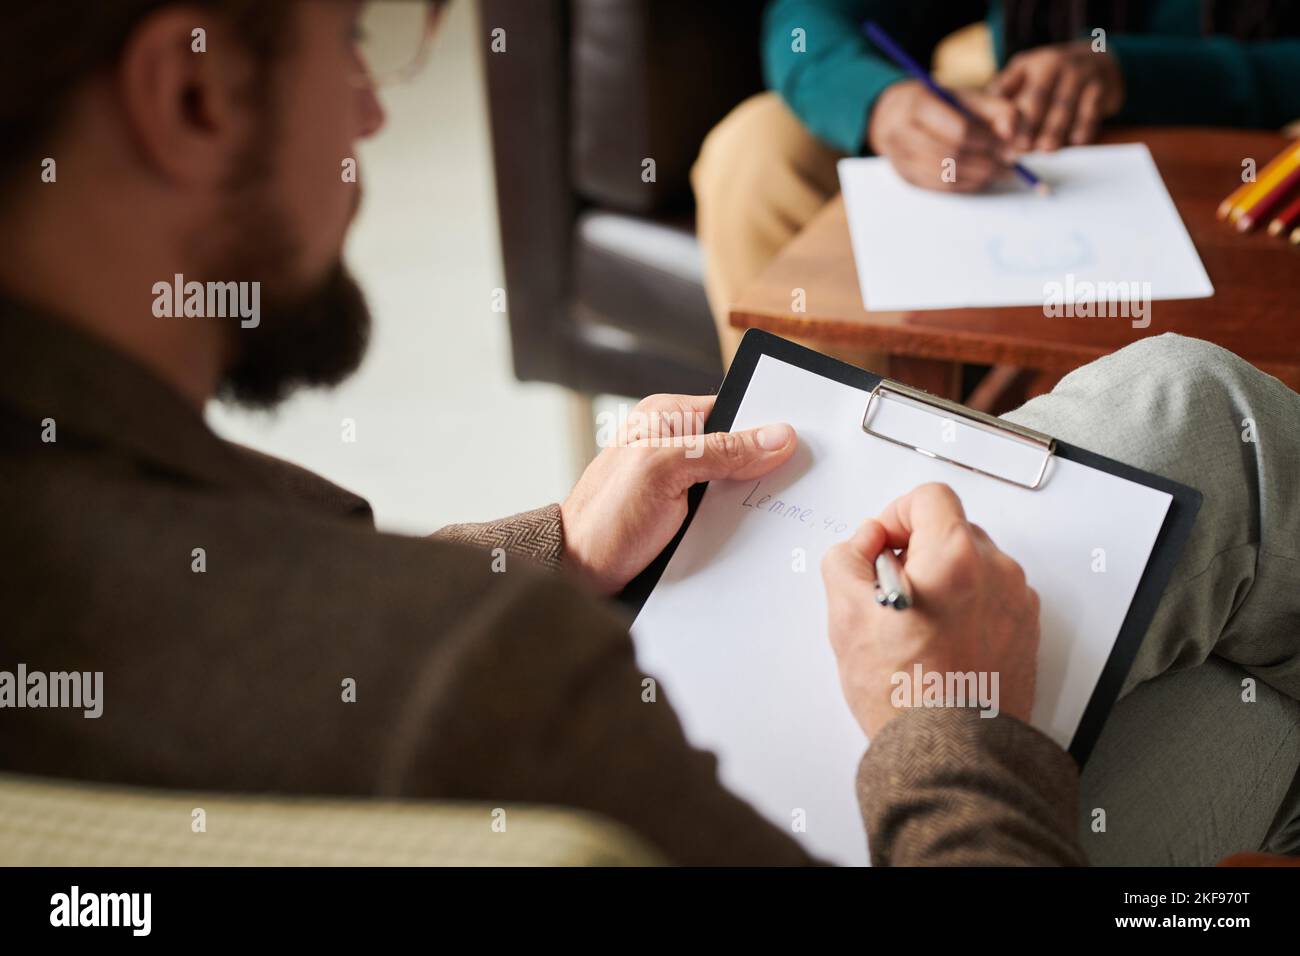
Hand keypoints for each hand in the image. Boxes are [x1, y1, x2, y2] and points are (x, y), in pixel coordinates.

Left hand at [561, 394, 796, 595]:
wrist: (578, 576)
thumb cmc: (604, 518)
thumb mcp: (663, 471)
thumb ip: (720, 451)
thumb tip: (777, 436)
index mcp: (667, 416)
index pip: (736, 408)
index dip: (769, 424)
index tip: (804, 442)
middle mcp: (675, 444)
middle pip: (741, 448)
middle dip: (765, 466)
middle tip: (798, 484)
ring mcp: (680, 481)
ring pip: (736, 484)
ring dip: (753, 501)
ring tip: (779, 513)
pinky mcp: (684, 515)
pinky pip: (725, 512)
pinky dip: (740, 524)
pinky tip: (756, 535)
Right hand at [820, 483, 1039, 737]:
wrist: (951, 753)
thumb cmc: (906, 693)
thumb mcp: (846, 614)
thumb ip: (847, 557)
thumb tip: (864, 545)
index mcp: (956, 556)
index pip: (929, 497)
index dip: (895, 515)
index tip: (881, 546)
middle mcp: (997, 572)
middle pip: (952, 530)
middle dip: (917, 552)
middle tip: (889, 593)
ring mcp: (1017, 603)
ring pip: (972, 567)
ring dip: (943, 582)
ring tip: (914, 628)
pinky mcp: (1026, 633)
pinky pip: (992, 599)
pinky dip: (967, 610)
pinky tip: (940, 645)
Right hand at [867, 79, 1022, 191]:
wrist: (895, 113)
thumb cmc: (939, 104)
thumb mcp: (969, 97)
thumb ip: (1000, 112)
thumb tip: (1018, 141)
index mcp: (917, 104)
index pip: (959, 131)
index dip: (989, 142)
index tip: (1010, 146)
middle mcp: (901, 132)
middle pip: (952, 156)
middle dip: (986, 163)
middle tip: (1009, 164)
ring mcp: (900, 158)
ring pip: (946, 176)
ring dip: (978, 176)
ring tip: (999, 170)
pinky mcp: (905, 177)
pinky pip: (940, 187)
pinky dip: (966, 185)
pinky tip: (981, 177)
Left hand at [990, 40, 1123, 150]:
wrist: (1100, 59)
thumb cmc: (1050, 75)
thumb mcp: (1024, 73)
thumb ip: (1003, 93)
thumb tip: (979, 120)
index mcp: (1031, 65)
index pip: (1014, 90)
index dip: (1008, 114)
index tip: (1003, 134)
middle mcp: (1055, 66)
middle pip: (1039, 98)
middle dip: (1029, 125)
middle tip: (1021, 148)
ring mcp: (1080, 75)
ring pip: (1065, 106)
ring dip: (1055, 129)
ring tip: (1046, 149)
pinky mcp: (1100, 88)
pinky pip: (1092, 110)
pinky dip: (1084, 126)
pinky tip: (1076, 142)